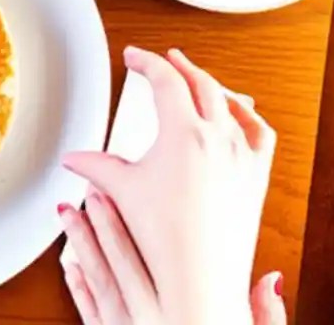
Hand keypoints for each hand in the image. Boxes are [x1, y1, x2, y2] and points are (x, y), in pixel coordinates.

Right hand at [59, 47, 282, 324]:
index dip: (145, 62)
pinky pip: (258, 132)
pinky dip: (246, 115)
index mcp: (184, 133)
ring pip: (231, 103)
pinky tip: (238, 112)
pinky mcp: (256, 176)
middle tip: (164, 60)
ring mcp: (242, 155)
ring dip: (211, 86)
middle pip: (200, 83)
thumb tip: (74, 159)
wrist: (200, 276)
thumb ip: (96, 166)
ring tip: (199, 80)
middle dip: (179, 66)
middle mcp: (218, 137)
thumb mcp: (122, 191)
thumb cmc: (165, 238)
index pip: (164, 80)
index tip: (134, 57)